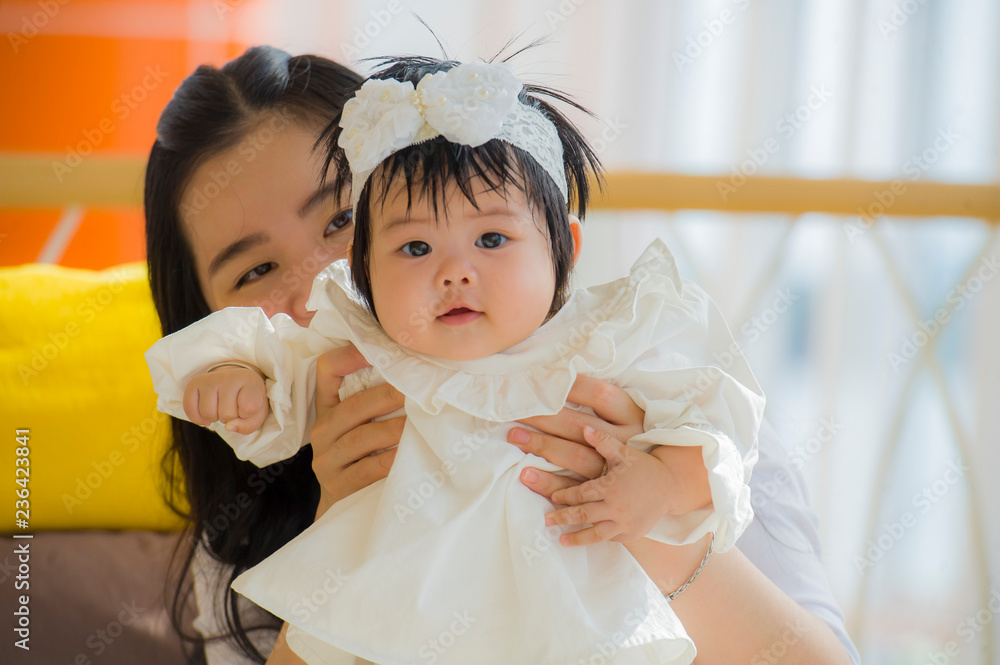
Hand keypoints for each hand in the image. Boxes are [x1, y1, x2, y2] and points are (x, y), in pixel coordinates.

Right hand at [183, 367, 266, 433]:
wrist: (234, 381)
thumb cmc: (248, 400)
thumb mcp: (256, 414)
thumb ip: (248, 425)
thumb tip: (227, 427)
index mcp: (250, 381)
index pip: (249, 408)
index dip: (247, 415)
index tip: (248, 407)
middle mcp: (229, 376)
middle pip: (227, 414)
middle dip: (230, 418)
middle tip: (232, 408)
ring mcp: (210, 379)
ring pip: (208, 414)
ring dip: (215, 418)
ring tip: (220, 409)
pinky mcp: (194, 383)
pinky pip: (190, 410)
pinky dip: (197, 419)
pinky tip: (206, 416)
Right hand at [309, 345, 405, 517]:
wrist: (345, 508)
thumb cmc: (363, 458)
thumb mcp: (363, 427)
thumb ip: (377, 403)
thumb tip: (420, 372)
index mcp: (328, 409)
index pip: (327, 370)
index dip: (349, 355)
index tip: (382, 351)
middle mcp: (322, 431)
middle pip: (352, 406)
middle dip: (388, 396)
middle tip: (417, 391)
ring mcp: (326, 460)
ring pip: (360, 437)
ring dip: (394, 429)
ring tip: (419, 423)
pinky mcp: (337, 486)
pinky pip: (366, 469)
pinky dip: (390, 460)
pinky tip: (408, 454)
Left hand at [508, 375, 643, 496]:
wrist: (667, 480)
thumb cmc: (637, 436)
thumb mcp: (629, 413)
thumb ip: (600, 398)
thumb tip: (563, 373)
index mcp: (632, 415)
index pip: (598, 393)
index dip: (571, 386)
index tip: (541, 380)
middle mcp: (626, 440)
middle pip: (579, 426)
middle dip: (544, 419)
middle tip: (515, 413)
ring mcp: (618, 468)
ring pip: (575, 458)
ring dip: (543, 448)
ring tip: (516, 439)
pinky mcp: (608, 493)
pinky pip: (575, 490)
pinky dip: (550, 485)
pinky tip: (528, 478)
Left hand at [542, 426, 673, 544]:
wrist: (670, 486)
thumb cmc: (643, 466)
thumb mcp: (624, 451)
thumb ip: (603, 441)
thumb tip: (584, 428)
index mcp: (611, 486)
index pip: (581, 493)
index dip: (565, 496)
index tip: (553, 497)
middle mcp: (617, 507)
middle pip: (583, 514)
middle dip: (563, 517)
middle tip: (546, 520)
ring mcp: (625, 523)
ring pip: (596, 534)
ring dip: (577, 537)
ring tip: (562, 540)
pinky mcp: (632, 534)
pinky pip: (611, 538)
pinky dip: (597, 539)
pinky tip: (585, 539)